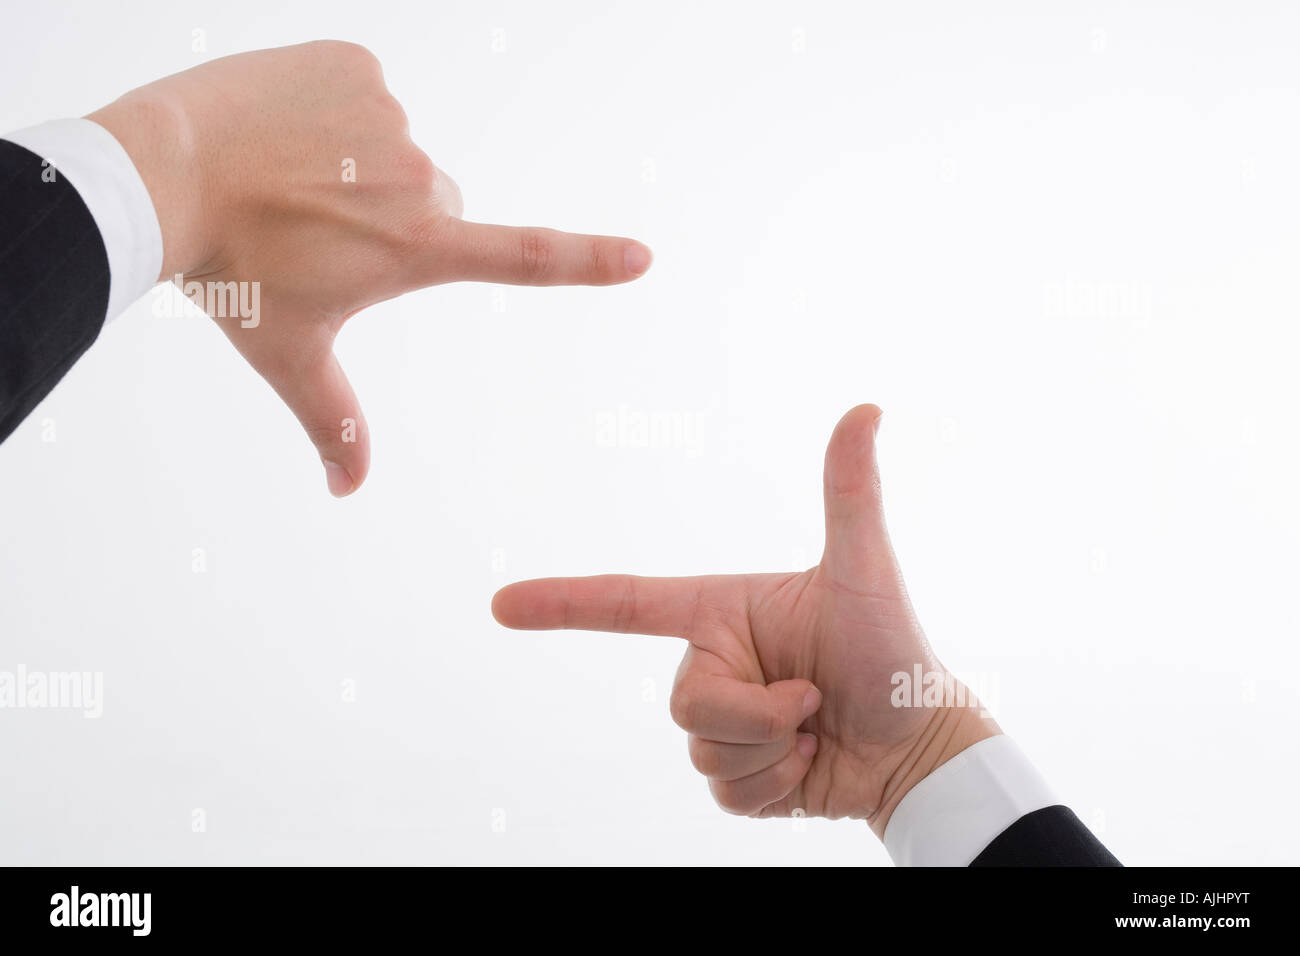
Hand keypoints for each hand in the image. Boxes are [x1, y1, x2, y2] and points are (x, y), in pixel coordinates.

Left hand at [88, 40, 651, 495]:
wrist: (161, 172)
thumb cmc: (231, 273)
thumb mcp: (289, 354)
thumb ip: (333, 421)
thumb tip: (347, 489)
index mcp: (415, 247)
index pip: (523, 257)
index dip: (588, 260)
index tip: (643, 257)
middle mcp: (417, 179)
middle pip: (434, 203)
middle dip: (392, 219)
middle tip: (315, 229)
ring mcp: (386, 116)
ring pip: (393, 149)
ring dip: (355, 164)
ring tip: (286, 178)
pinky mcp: (353, 65)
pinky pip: (360, 94)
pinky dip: (330, 111)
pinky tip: (281, 131)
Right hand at [492, 405, 998, 834]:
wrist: (917, 748)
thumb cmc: (896, 652)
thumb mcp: (865, 571)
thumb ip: (850, 494)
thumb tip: (867, 407)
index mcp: (724, 613)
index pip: (630, 605)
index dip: (563, 602)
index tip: (502, 605)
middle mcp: (716, 663)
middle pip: (685, 703)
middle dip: (754, 714)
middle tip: (812, 700)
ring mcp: (725, 722)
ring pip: (703, 751)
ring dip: (771, 752)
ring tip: (817, 729)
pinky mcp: (738, 774)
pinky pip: (723, 792)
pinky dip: (774, 788)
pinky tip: (812, 766)